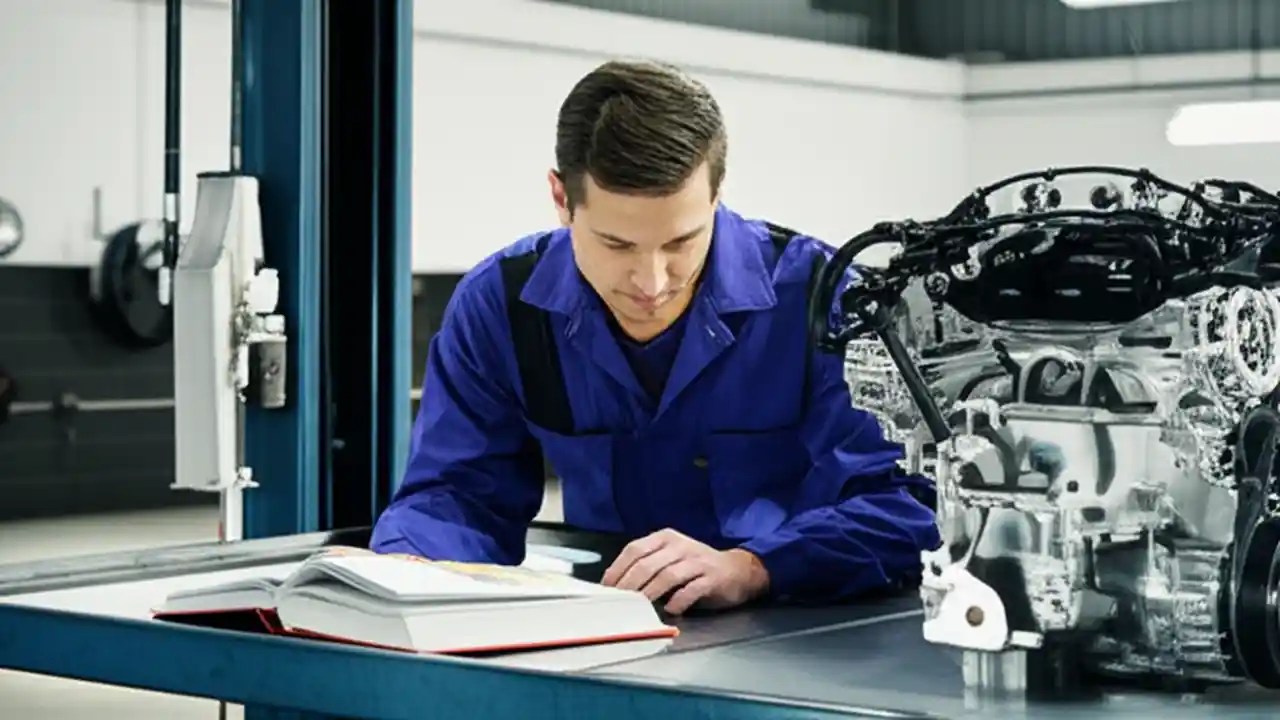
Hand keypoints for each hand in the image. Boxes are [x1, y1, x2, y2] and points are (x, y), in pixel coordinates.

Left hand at [600, 528, 769, 614]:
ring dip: (650, 593)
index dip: (617, 569)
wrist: (738, 570)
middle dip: (629, 585)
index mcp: (665, 538)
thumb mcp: (670, 559)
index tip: (607, 588)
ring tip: (639, 607)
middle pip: (647, 564)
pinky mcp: (712, 577)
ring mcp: (697, 561)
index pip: (634, 550)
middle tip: (619, 602)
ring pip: (666, 576)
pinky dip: (678, 601)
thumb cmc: (696, 567)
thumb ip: (648, 566)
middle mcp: (680, 545)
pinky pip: (691, 589)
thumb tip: (616, 585)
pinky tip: (670, 610)